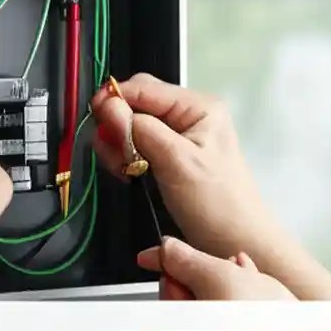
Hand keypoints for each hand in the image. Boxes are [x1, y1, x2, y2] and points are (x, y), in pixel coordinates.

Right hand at [91, 74, 281, 261]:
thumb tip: (107, 103)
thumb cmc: (216, 203)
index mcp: (197, 106)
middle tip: (115, 156)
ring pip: (131, 127)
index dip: (115, 100)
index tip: (95, 121)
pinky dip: (125, 158)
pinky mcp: (168, 157)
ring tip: (123, 170)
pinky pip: (136, 146)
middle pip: (135, 105)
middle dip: (116, 127)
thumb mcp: (176, 161)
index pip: (144, 87)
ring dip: (118, 145)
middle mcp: (187, 115)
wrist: (235, 242)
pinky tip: (128, 174)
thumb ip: (140, 129)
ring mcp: (177, 136)